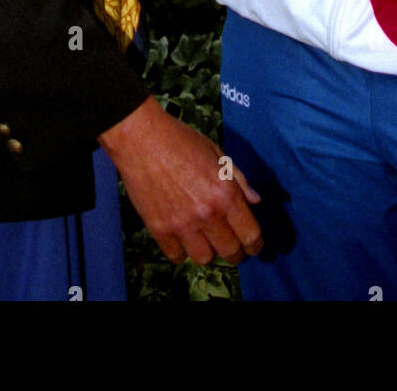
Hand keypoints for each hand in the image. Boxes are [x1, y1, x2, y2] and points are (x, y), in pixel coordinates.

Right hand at [98, 96, 261, 264]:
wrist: (141, 137)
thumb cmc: (181, 140)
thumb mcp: (217, 152)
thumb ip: (239, 179)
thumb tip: (255, 200)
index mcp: (225, 192)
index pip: (250, 234)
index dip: (255, 245)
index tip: (253, 246)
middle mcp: (207, 213)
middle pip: (230, 252)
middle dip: (235, 253)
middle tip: (231, 247)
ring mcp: (182, 224)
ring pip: (204, 259)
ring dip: (207, 251)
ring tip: (204, 240)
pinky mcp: (159, 229)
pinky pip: (176, 256)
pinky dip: (181, 250)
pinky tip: (181, 237)